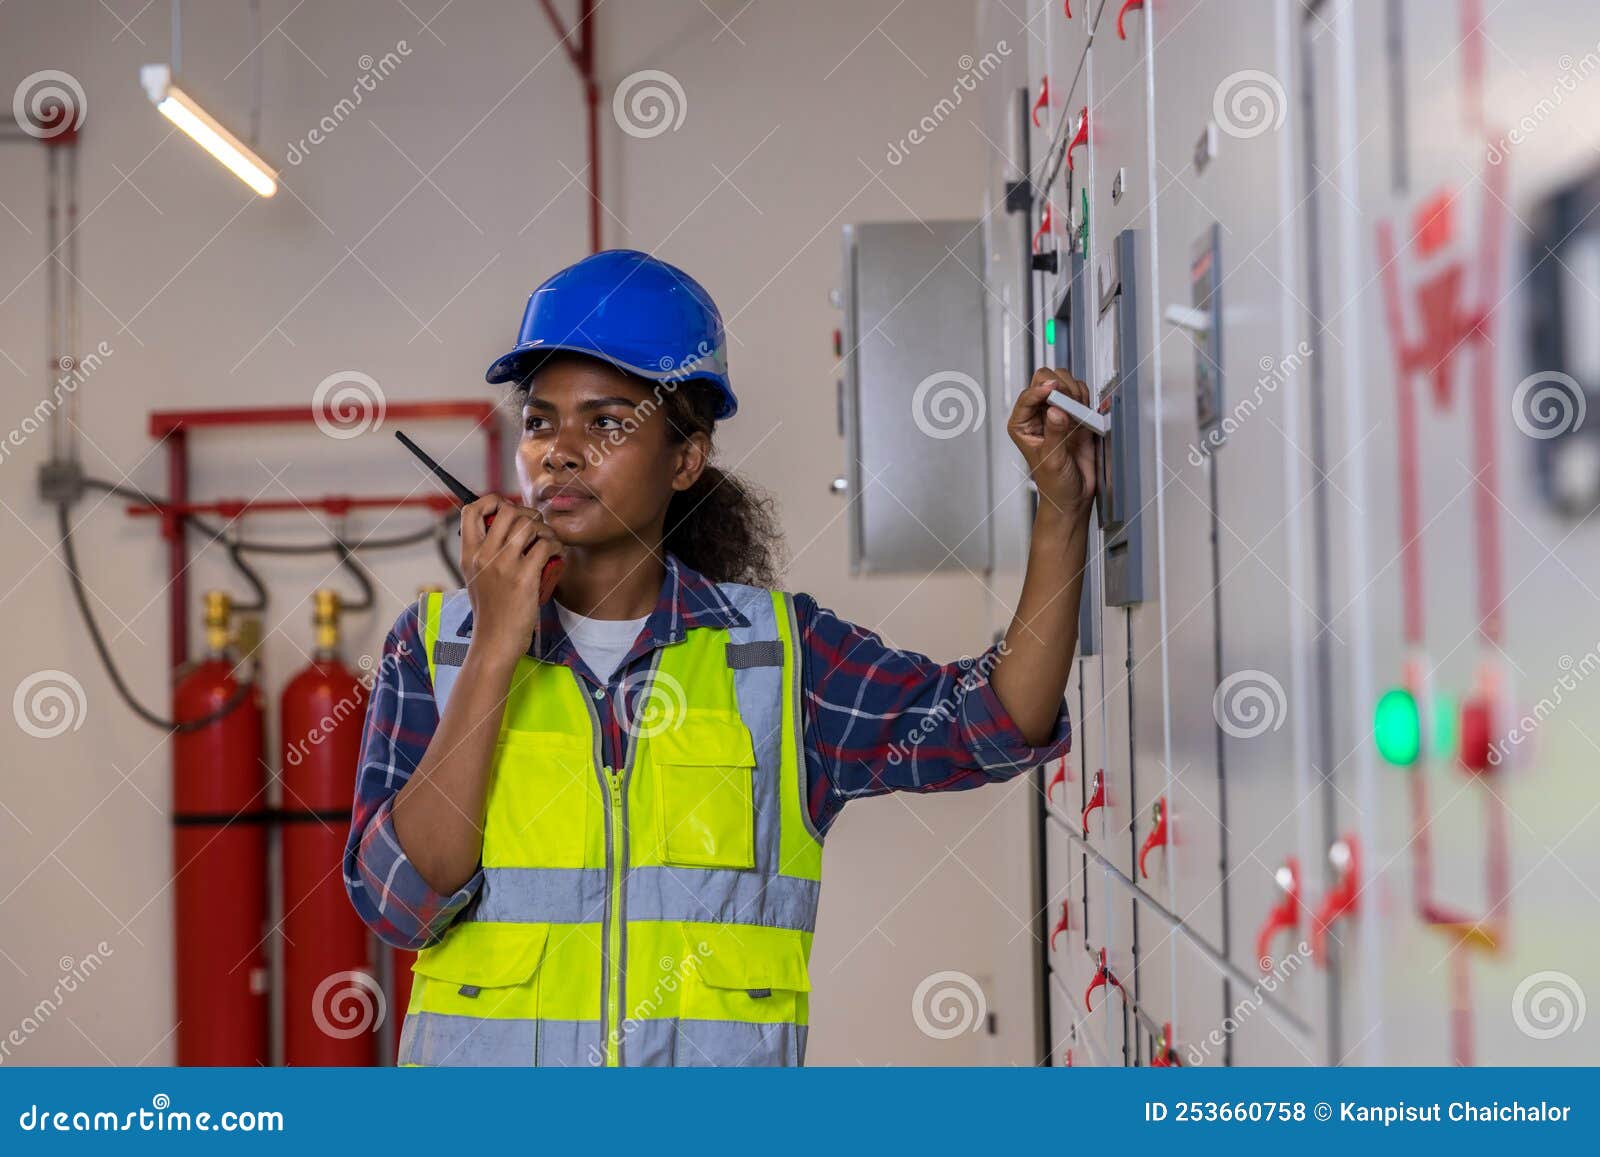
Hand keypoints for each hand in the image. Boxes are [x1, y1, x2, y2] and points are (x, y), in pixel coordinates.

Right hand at [460, 494, 563, 664]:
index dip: (491, 501)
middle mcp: (483, 555)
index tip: (507, 511)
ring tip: (548, 543)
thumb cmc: (491, 611)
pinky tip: (556, 555)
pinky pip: (546, 546)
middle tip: (536, 528)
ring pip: (529, 524)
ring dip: (545, 530)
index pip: (471, 509)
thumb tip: (500, 529)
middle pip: (508, 510)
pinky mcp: (524, 577)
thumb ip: (482, 553)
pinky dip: (556, 547)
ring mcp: (503, 565)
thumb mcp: (475, 577)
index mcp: (469, 553)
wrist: (494, 642)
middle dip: (528, 513)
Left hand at [1008, 368, 1096, 517]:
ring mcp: (1057, 413)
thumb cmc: (1054, 483)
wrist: (1073, 496)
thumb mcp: (1052, 459)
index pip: (1028, 395)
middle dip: (1060, 387)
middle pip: (1045, 380)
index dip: (1041, 389)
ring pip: (1064, 383)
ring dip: (1074, 392)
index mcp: (1022, 424)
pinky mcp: (1075, 416)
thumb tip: (1056, 411)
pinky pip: (1080, 394)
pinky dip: (1086, 397)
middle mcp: (1037, 415)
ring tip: (1078, 412)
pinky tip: (1085, 413)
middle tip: (1070, 402)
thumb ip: (1054, 434)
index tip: (1055, 390)